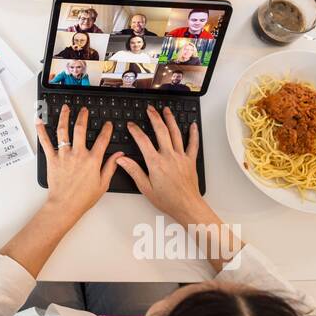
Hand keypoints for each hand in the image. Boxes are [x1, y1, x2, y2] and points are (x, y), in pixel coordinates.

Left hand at [34, 105, 123, 219]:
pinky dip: (41, 131)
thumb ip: (111, 166)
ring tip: (66, 108)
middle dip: (83, 116)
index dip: (107, 129)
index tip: (108, 124)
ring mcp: (64, 155)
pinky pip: (45, 142)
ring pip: (63, 131)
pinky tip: (39, 121)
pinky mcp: (52, 159)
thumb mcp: (103, 183)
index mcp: (92, 160)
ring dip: (64, 117)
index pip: (103, 140)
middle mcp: (78, 154)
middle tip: (84, 110)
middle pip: (81, 129)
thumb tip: (119, 155)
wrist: (65, 205)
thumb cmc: (83, 198)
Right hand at [119, 106, 207, 223]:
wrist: (187, 206)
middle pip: (161, 131)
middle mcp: (169, 156)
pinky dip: (193, 133)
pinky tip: (192, 125)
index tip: (131, 125)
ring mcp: (181, 157)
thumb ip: (133, 171)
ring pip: (176, 133)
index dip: (135, 130)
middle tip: (150, 109)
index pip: (143, 141)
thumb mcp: (145, 188)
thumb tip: (121, 159)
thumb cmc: (167, 200)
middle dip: (154, 117)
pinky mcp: (190, 160)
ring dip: (170, 119)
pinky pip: (193, 144)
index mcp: (156, 163)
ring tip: (166, 110)